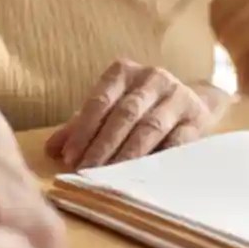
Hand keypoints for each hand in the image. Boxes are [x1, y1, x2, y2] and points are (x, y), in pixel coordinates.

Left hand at [47, 59, 226, 169]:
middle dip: (103, 145)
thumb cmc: (139, 107)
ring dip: (127, 154)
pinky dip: (158, 158)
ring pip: (150, 127)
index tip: (69, 157)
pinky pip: (177, 141)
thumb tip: (51, 149)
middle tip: (87, 170)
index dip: (83, 130)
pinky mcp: (197, 118)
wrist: (191, 100)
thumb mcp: (108, 109)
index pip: (99, 100)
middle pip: (124, 114)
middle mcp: (152, 78)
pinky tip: (142, 175)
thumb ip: (80, 126)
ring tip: (109, 175)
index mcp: (124, 71)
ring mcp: (178, 97)